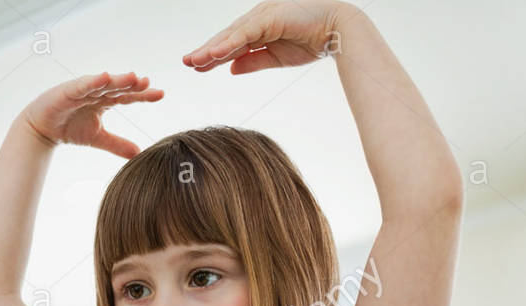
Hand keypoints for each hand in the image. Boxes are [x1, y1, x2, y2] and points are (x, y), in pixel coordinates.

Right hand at [20, 71, 163, 159]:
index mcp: (106, 100)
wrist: (41, 130)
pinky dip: (93, 81)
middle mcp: (97, 91)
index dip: (143, 95)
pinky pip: (82, 85)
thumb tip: (139, 154)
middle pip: (119, 87)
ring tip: (133, 77)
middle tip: (148, 83)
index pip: (128, 96)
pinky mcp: (68, 91)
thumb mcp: (98, 138)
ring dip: (117, 80)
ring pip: (103, 83)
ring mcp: (83, 89)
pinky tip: (104, 77)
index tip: (161, 94)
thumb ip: (118, 144)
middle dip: (133, 85)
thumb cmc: (69, 128)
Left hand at [182, 1, 347, 73]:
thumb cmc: (311, 41)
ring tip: (194, 61)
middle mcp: (258, 20)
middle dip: (206, 51)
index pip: (231, 44)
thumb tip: (231, 70)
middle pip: (227, 38)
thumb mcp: (276, 57)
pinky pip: (246, 33)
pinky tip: (215, 53)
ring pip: (232, 35)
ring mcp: (264, 16)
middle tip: (186, 63)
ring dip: (212, 48)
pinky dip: (230, 43)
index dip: (212, 55)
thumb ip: (253, 61)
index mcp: (259, 29)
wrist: (338, 31)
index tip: (196, 66)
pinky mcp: (271, 17)